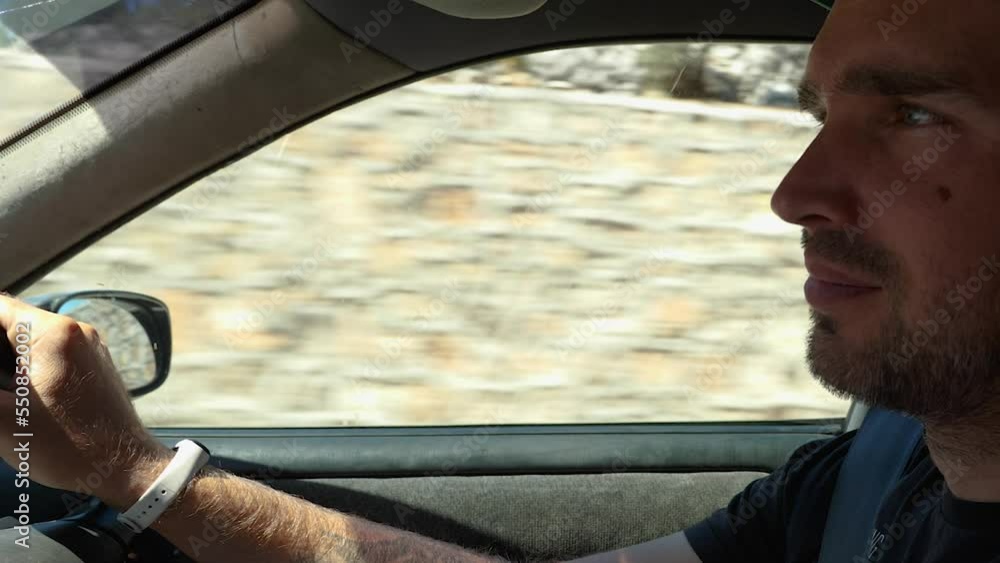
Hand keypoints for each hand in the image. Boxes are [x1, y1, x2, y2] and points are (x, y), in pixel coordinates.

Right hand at [0, 295, 171, 508]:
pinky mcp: (94, 364)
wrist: (124, 467)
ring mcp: (90, 346)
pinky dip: (28, 368)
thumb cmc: (70, 447)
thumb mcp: (0, 420)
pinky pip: (51, 353)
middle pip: (11, 321)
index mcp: (53, 334)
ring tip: (6, 395)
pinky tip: (19, 398)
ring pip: (30, 339)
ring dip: (8, 361)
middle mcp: (77, 331)